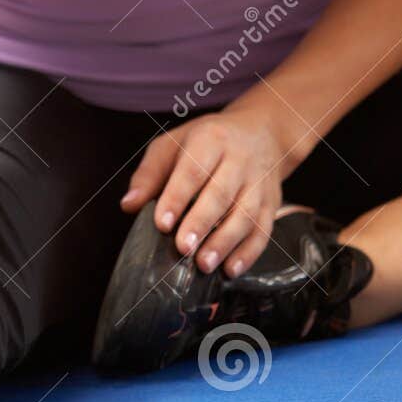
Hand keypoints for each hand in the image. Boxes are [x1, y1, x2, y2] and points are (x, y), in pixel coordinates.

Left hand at [120, 98, 302, 277]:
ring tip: (204, 264)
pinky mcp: (272, 203)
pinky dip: (249, 252)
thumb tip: (129, 204)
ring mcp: (259, 182)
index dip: (177, 197)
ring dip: (225, 242)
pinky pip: (263, 230)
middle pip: (221, 194)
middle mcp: (239, 160)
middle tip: (183, 248)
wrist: (260, 132)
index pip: (193, 170)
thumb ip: (149, 174)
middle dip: (201, 223)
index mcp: (210, 140)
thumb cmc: (208, 142)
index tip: (161, 223)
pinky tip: (232, 269)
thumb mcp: (173, 144)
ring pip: (245, 214)